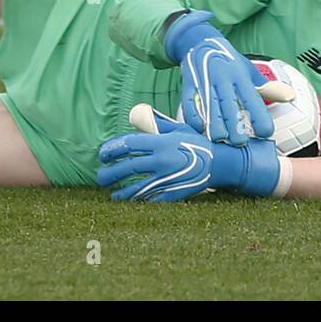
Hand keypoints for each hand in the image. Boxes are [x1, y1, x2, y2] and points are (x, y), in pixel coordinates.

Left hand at [97, 105, 280, 200]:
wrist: (220, 163)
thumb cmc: (197, 143)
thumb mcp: (178, 129)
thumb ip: (158, 126)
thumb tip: (138, 119)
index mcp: (161, 142)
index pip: (130, 144)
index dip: (113, 148)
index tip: (103, 154)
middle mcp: (162, 160)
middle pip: (129, 166)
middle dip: (111, 172)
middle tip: (100, 176)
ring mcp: (167, 178)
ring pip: (137, 186)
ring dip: (122, 191)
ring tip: (112, 193)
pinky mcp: (173, 193)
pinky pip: (152, 199)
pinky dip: (139, 201)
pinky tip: (129, 202)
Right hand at [163, 9, 273, 144]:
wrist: (199, 41)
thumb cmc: (228, 61)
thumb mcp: (248, 69)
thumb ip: (268, 86)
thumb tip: (290, 96)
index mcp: (240, 76)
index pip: (253, 99)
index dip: (260, 117)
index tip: (266, 133)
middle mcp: (222, 79)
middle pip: (229, 108)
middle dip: (235, 129)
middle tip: (240, 143)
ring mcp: (204, 82)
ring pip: (209, 110)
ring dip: (216, 128)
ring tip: (221, 140)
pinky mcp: (189, 86)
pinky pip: (189, 105)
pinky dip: (194, 119)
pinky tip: (201, 129)